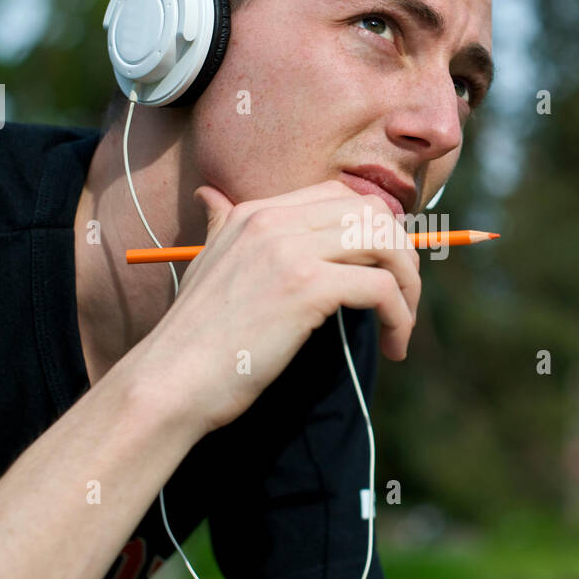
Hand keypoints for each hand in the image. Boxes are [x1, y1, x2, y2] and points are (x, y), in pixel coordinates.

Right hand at [132, 179, 420, 436]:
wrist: (169, 381)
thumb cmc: (193, 338)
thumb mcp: (206, 266)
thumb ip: (220, 226)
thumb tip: (212, 196)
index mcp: (254, 212)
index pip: (341, 196)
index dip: (377, 229)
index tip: (386, 268)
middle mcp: (273, 220)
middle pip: (372, 215)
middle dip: (403, 254)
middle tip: (403, 297)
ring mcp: (289, 250)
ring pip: (385, 244)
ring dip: (409, 286)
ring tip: (402, 323)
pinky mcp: (305, 287)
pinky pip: (382, 287)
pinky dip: (400, 316)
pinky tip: (394, 345)